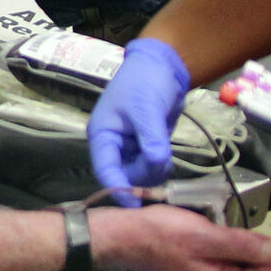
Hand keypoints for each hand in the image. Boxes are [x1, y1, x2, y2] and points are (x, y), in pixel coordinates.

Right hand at [87, 38, 191, 205]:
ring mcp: (129, 147)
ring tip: (164, 152)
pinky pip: (151, 167)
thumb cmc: (145, 81)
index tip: (135, 205)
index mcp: (103, 134)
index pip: (105, 169)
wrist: (163, 66)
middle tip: (161, 160)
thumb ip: (151, 139)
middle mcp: (113, 145)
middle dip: (144, 174)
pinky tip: (167, 153)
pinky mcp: (145, 147)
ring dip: (154, 170)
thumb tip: (158, 164)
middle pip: (125, 176)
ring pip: (140, 175)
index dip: (118, 189)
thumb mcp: (146, 108)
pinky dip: (161, 165)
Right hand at [89, 206, 270, 270]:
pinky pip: (213, 260)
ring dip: (225, 243)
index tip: (248, 234)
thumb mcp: (205, 236)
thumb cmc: (160, 235)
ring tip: (206, 226)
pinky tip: (197, 229)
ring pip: (230, 264)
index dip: (263, 256)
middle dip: (242, 247)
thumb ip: (242, 245)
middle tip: (221, 227)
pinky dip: (211, 243)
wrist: (120, 235)